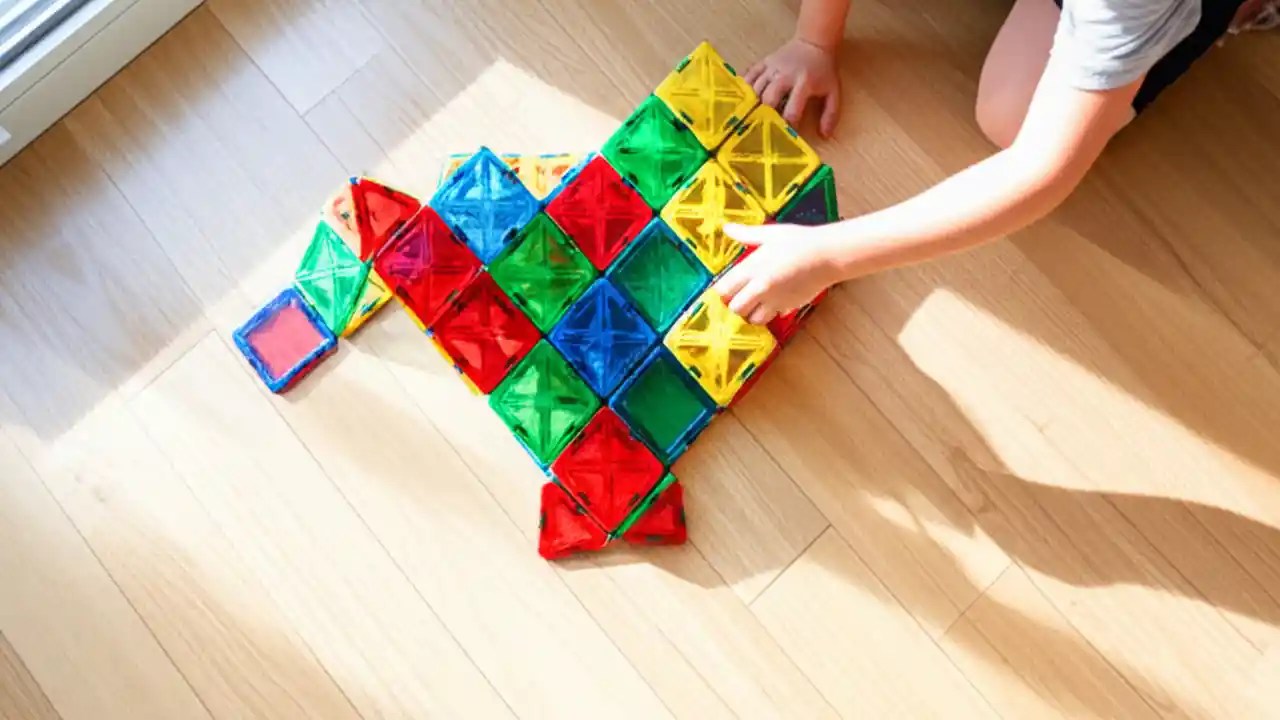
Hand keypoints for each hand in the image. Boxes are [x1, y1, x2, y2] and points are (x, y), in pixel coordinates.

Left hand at [713, 223, 841, 324]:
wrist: (827, 255)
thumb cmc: (799, 241)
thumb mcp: (770, 234)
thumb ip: (746, 234)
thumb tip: (727, 227)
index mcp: (752, 268)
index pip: (723, 289)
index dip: (722, 289)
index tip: (726, 284)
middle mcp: (760, 288)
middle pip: (735, 308)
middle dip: (735, 303)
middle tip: (740, 294)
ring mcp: (775, 301)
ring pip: (753, 319)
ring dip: (751, 312)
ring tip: (756, 301)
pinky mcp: (788, 307)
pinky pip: (773, 317)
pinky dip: (770, 313)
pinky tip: (775, 300)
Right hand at [744, 37, 842, 137]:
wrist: (814, 42)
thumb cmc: (823, 70)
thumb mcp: (833, 92)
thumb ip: (830, 114)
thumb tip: (824, 135)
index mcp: (804, 84)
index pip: (792, 111)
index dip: (788, 125)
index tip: (787, 133)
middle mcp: (785, 76)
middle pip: (768, 100)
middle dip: (766, 115)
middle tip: (765, 126)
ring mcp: (772, 68)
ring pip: (756, 89)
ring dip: (754, 105)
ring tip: (754, 116)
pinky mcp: (764, 62)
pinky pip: (749, 76)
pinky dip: (745, 88)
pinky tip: (744, 99)